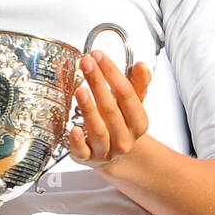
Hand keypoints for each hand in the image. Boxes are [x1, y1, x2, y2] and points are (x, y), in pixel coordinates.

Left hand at [68, 50, 151, 168]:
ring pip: (99, 131)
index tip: (99, 56)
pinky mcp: (88, 158)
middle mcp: (124, 138)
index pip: (127, 94)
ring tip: (80, 90)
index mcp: (138, 123)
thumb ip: (137, 84)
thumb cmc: (121, 124)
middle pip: (111, 109)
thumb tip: (141, 66)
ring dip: (89, 109)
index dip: (112, 73)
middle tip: (86, 64)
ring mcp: (106, 150)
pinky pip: (83, 152)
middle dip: (98, 83)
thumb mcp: (132, 104)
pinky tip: (73, 129)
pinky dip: (78, 141)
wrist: (115, 156)